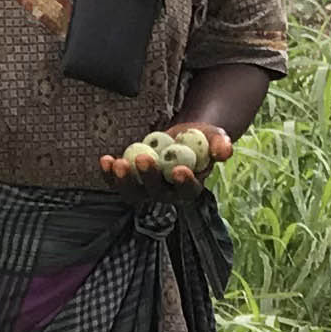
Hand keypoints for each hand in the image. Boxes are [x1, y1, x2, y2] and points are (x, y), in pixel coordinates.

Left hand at [99, 123, 231, 187]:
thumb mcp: (214, 137)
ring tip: (118, 163)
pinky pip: (118, 182)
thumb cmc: (201, 138)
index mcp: (190, 189)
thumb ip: (220, 144)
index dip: (184, 183)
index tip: (180, 170)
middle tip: (144, 158)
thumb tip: (225, 151)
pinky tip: (105, 160)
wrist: (181, 136)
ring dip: (125, 180)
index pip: (188, 190)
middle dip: (149, 178)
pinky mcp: (131, 181)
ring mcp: (147, 190)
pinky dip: (109, 174)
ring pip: (134, 193)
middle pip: (157, 193)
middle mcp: (168, 194)